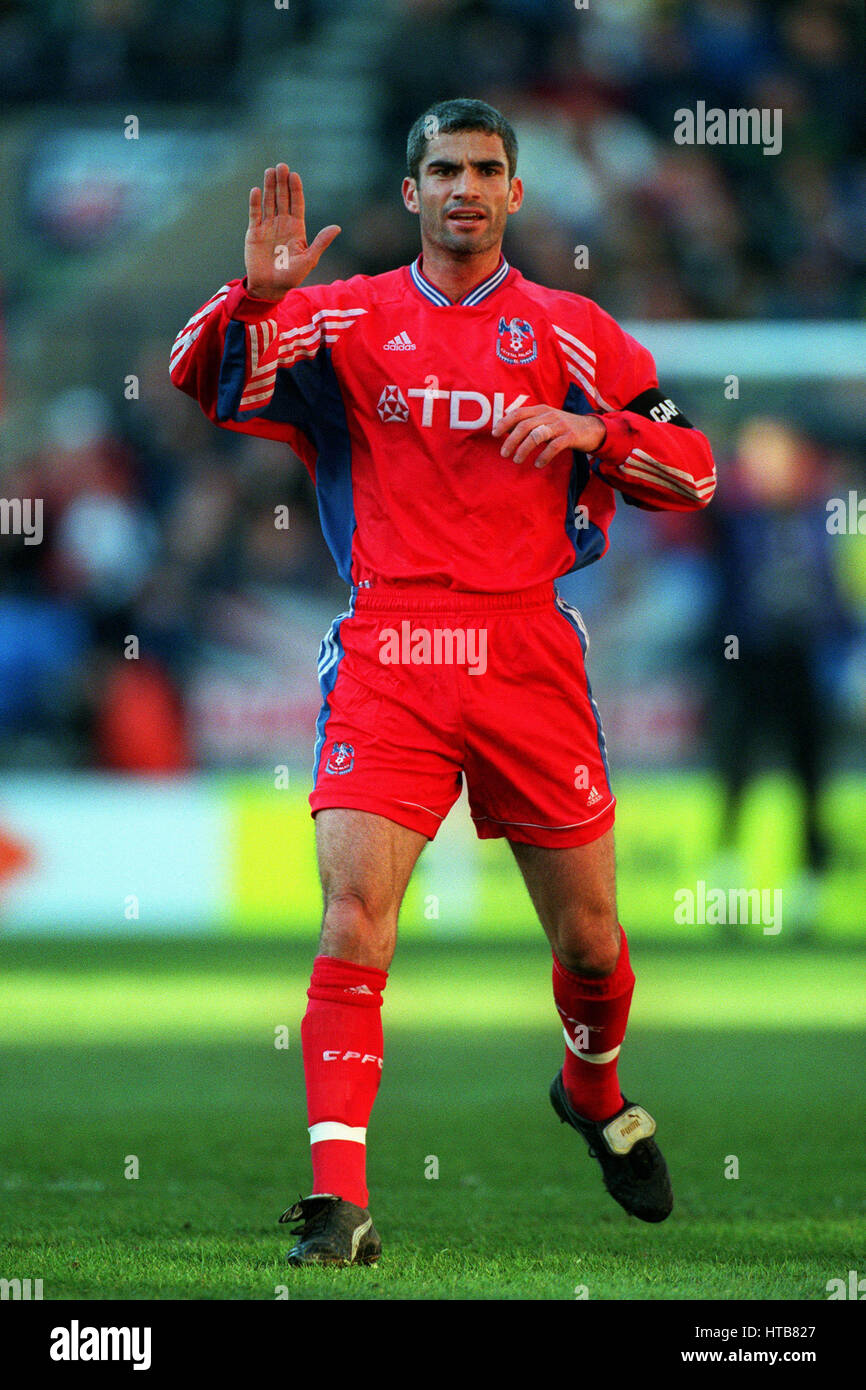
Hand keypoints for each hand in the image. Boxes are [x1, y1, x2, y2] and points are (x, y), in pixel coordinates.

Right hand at [244, 163, 340, 300]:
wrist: (270, 287)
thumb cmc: (291, 276)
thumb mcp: (309, 260)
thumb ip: (321, 242)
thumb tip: (337, 227)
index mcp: (296, 228)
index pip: (297, 204)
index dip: (295, 189)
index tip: (294, 175)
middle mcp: (282, 224)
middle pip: (282, 198)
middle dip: (282, 183)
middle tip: (282, 166)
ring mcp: (267, 226)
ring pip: (268, 202)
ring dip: (269, 187)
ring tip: (270, 171)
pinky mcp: (254, 232)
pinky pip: (254, 214)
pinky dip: (255, 202)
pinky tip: (256, 190)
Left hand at [492, 405, 606, 466]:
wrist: (592, 429)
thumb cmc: (563, 428)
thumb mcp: (546, 421)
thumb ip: (530, 424)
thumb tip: (507, 431)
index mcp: (541, 409)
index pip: (518, 413)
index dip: (505, 422)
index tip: (494, 434)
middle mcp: (549, 415)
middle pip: (524, 426)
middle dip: (511, 440)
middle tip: (503, 454)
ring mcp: (560, 425)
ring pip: (537, 435)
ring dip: (524, 449)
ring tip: (517, 460)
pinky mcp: (570, 436)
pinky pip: (554, 447)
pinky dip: (543, 457)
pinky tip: (538, 465)